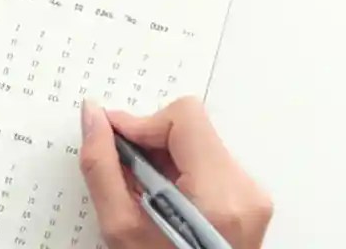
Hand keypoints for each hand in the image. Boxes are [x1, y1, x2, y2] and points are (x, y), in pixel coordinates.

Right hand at [79, 98, 271, 248]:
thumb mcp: (121, 228)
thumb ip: (102, 166)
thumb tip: (93, 117)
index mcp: (220, 195)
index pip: (183, 117)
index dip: (140, 123)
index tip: (113, 139)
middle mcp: (246, 190)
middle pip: (190, 128)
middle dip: (149, 144)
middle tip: (125, 175)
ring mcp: (252, 196)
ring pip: (197, 143)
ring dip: (162, 159)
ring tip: (143, 194)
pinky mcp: (248, 200)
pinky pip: (207, 163)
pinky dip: (178, 172)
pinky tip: (162, 200)